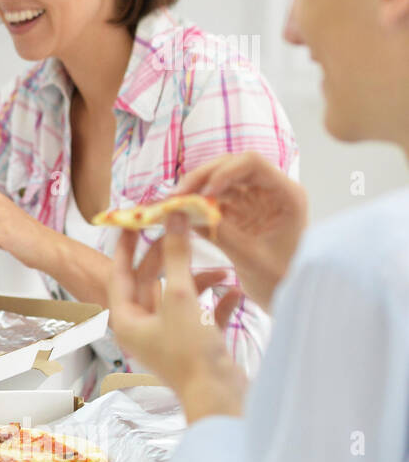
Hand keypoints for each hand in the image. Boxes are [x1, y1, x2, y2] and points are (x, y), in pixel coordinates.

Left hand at [107, 214, 247, 422]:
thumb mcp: (182, 298)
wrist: (219, 398)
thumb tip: (173, 218)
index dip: (127, 247)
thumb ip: (177, 256)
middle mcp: (144, 328)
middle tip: (182, 232)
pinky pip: (203, 316)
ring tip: (224, 271)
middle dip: (171, 259)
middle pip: (152, 282)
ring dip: (201, 281)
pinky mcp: (195, 346)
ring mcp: (170, 337)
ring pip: (181, 297)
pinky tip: (235, 293)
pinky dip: (217, 303)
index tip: (134, 221)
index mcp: (128, 319)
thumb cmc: (191, 353)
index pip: (121, 274)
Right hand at [174, 152, 306, 309]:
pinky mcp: (239, 213)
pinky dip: (195, 205)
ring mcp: (253, 200)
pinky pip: (213, 200)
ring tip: (173, 204)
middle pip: (230, 166)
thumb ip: (220, 232)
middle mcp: (269, 191)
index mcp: (285, 195)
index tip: (204, 192)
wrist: (288, 297)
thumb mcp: (250, 257)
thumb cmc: (281, 279)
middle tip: (176, 195)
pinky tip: (180, 214)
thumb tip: (186, 213)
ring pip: (218, 180)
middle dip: (201, 177)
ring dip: (195, 190)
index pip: (251, 164)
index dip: (223, 172)